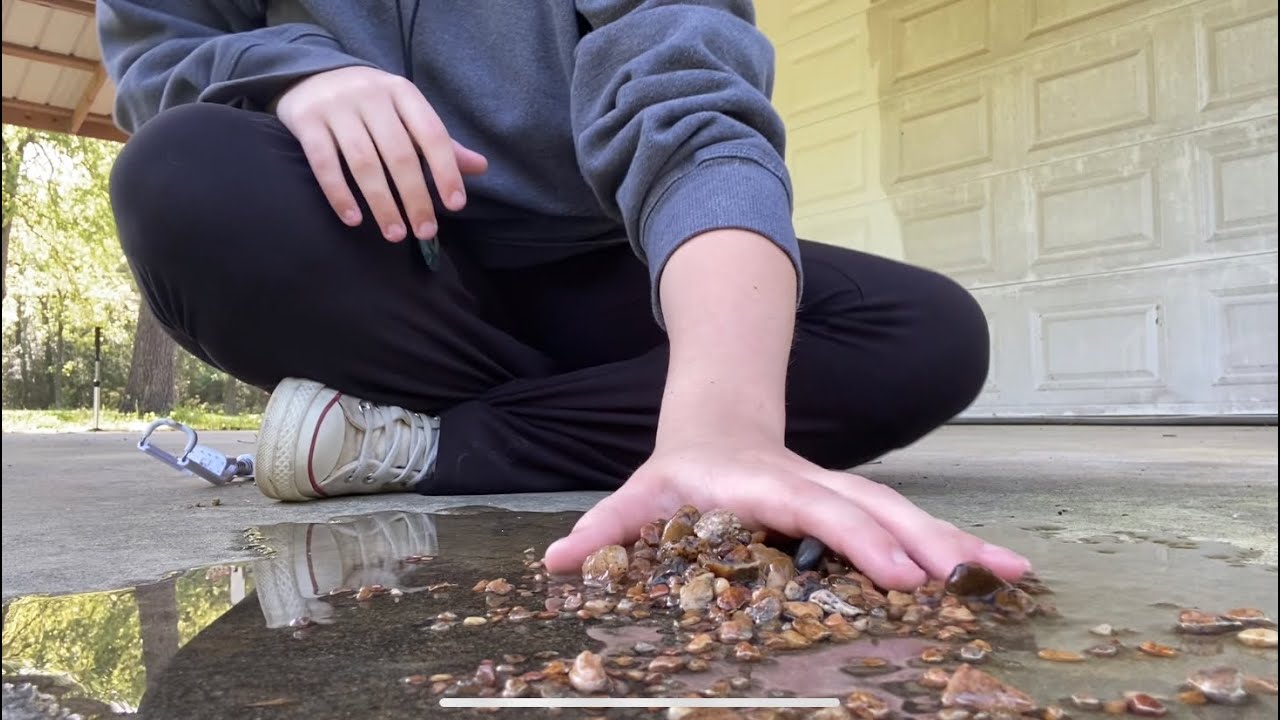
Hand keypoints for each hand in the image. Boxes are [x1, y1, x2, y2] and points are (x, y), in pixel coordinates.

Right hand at [272, 66, 488, 241]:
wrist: (310, 74)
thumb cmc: (371, 105)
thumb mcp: (406, 113)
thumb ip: (440, 143)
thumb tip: (481, 167)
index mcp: (403, 93)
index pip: (432, 134)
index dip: (446, 171)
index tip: (456, 206)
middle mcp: (371, 96)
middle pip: (399, 154)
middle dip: (415, 197)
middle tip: (425, 232)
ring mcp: (337, 108)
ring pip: (364, 163)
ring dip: (382, 203)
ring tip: (395, 234)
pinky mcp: (306, 122)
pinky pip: (324, 164)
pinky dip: (339, 194)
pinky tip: (354, 220)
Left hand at [543, 435, 1031, 591]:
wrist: (717, 419)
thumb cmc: (681, 470)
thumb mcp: (641, 496)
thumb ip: (605, 528)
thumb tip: (554, 563)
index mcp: (764, 487)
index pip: (817, 511)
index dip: (857, 539)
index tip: (899, 574)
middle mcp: (813, 485)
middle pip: (878, 509)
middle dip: (930, 544)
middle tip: (978, 583)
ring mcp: (841, 490)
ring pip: (907, 513)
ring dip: (960, 544)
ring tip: (1016, 575)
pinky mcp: (858, 501)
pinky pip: (911, 522)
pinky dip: (957, 545)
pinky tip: (999, 570)